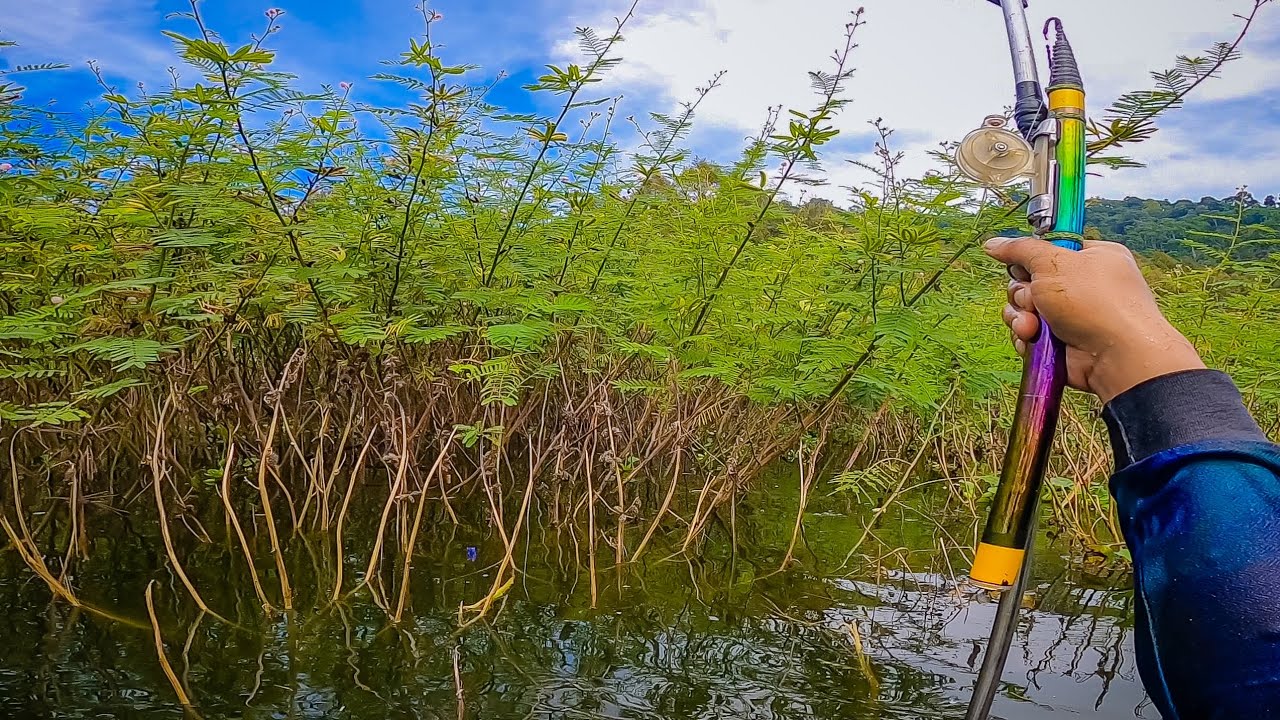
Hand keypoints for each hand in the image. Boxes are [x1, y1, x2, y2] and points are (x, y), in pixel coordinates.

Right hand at [984, 237, 1204, 402]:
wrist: (1117, 355)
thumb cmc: (1094, 302)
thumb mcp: (1053, 263)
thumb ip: (1020, 250)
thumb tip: (991, 243)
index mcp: (1092, 258)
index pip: (1048, 251)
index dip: (1030, 260)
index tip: (1025, 268)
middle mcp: (1082, 286)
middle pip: (1029, 282)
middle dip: (1023, 295)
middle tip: (1034, 301)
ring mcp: (1072, 316)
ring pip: (1025, 310)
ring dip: (1021, 318)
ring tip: (1033, 327)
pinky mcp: (1061, 342)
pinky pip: (1029, 334)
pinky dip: (1026, 338)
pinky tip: (1033, 341)